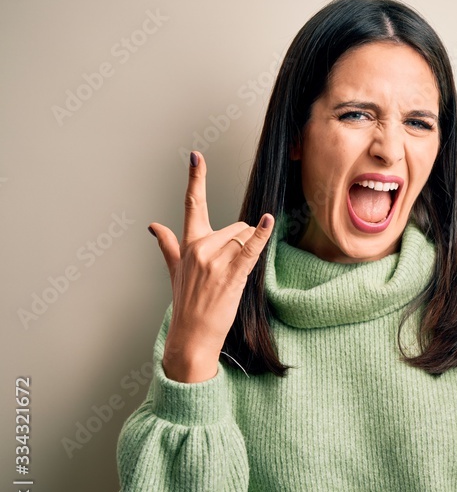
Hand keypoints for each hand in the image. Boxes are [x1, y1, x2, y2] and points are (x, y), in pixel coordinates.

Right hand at [147, 151, 273, 382]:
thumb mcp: (174, 271)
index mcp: (189, 244)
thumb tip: (153, 225)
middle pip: (235, 226)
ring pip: (245, 237)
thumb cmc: (187, 304)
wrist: (192, 335)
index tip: (196, 156)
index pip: (192, 205)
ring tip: (231, 278)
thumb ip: (167, 245)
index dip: (195, 179)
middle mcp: (200, 247)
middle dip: (240, 243)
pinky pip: (251, 248)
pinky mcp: (232, 273)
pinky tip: (268, 221)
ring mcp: (215, 260)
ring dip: (247, 253)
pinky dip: (261, 235)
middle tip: (227, 272)